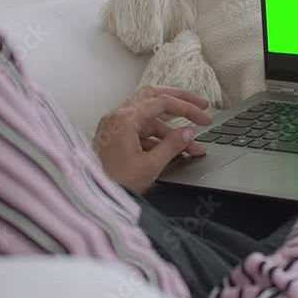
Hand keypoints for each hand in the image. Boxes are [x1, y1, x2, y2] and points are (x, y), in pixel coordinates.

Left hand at [94, 86, 212, 193]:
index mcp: (124, 118)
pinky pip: (140, 131)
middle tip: (201, 105)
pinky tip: (174, 152)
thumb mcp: (149, 166)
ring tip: (192, 146)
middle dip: (179, 102)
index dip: (188, 108)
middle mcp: (117, 117)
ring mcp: (115, 127)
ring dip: (171, 129)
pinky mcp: (114, 139)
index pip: (162, 103)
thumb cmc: (115, 184)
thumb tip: (189, 132)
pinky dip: (158, 138)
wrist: (91, 200)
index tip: (206, 118)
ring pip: (148, 118)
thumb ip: (172, 146)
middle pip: (153, 98)